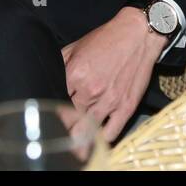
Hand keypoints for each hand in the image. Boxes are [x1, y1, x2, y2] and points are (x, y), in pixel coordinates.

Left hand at [61, 7, 166, 142]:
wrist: (137, 34)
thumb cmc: (106, 40)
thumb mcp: (76, 46)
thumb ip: (60, 63)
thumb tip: (48, 75)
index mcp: (75, 74)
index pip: (55, 102)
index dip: (51, 113)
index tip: (49, 121)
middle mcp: (90, 90)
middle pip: (70, 119)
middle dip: (63, 130)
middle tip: (58, 139)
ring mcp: (109, 100)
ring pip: (88, 130)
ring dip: (79, 141)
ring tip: (73, 151)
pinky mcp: (126, 106)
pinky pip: (111, 132)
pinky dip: (102, 140)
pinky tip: (96, 142)